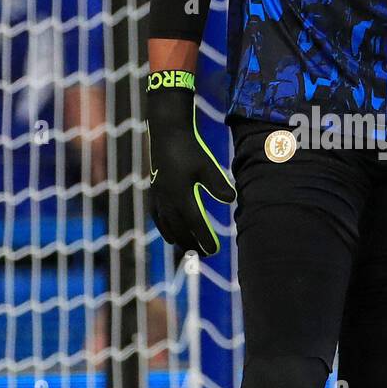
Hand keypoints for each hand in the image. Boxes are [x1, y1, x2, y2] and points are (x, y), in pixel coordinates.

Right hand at [145, 69, 235, 255]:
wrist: (166, 132)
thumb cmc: (189, 148)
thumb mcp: (208, 165)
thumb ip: (218, 184)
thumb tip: (231, 200)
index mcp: (181, 195)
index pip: (195, 223)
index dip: (204, 238)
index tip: (213, 251)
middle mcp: (167, 199)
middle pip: (179, 229)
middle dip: (190, 243)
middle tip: (202, 255)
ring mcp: (158, 195)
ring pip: (167, 224)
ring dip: (177, 238)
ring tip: (186, 249)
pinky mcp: (154, 189)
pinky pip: (157, 215)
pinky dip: (163, 227)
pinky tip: (168, 232)